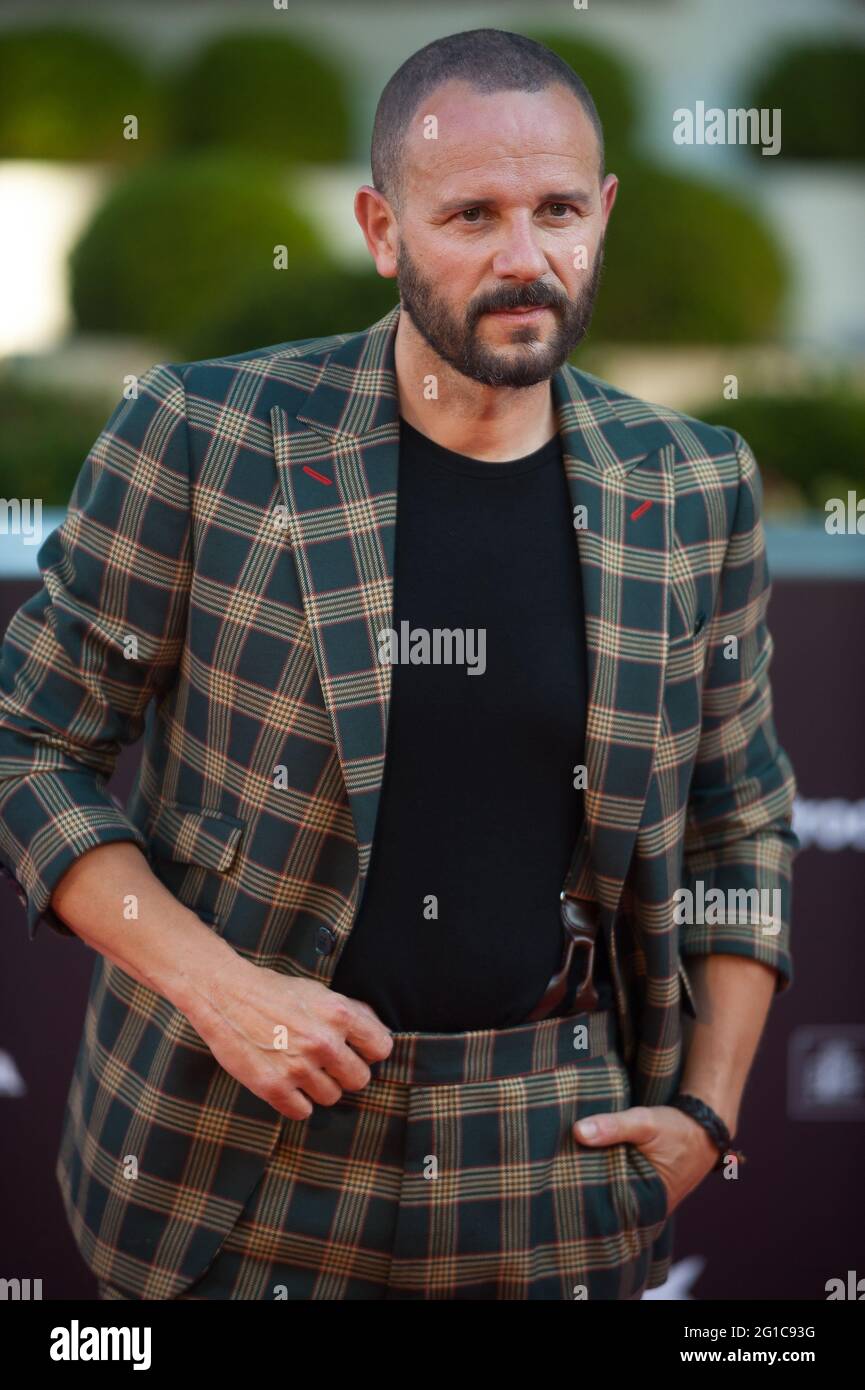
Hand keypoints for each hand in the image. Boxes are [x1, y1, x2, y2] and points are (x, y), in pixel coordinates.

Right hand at [182, 953, 393, 1120]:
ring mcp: (298, 1067)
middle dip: (345, 1073)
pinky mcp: (273, 1087)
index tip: (355, 1050)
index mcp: (339, 1013)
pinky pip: (302, 1112)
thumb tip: (377, 1036)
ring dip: (318, 1087)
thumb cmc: (274, 992)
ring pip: (331, 1097)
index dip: (369, 1051)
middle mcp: (323, 1042)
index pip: (381, 1048)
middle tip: (326, 1063)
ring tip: (299, 1068)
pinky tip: (285, 1082)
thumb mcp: (319, 992)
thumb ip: (349, 1014)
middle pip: (359, 1079)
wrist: (225, 996)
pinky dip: (295, 1102)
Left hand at [572, 1104, 719, 1215]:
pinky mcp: (645, 1187)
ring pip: (613, 1195)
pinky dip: (608, 1176)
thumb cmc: (677, 1128)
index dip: (582, 1200)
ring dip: (595, 1183)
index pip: (606, 1211)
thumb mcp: (645, 1122)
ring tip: (563, 1170)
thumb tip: (577, 1132)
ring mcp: (647, 1199)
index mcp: (649, 1204)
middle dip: (585, 1192)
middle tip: (554, 1176)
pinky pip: (621, 1186)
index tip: (558, 1186)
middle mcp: (647, 1209)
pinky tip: (586, 1164)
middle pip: (608, 1204)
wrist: (705, 1125)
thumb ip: (613, 1127)